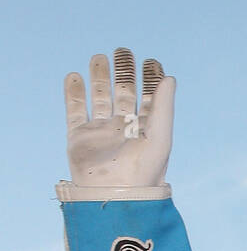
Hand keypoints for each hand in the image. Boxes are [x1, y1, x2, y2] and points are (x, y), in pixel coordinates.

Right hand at [64, 48, 174, 189]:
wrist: (114, 198)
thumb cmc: (143, 174)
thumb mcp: (159, 138)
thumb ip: (163, 107)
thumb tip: (168, 78)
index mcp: (144, 132)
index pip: (148, 100)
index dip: (150, 80)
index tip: (151, 62)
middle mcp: (123, 131)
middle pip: (123, 95)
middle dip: (123, 73)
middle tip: (123, 51)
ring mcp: (101, 134)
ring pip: (99, 99)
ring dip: (99, 78)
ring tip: (99, 57)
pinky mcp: (79, 139)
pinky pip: (75, 111)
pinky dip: (73, 93)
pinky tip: (74, 77)